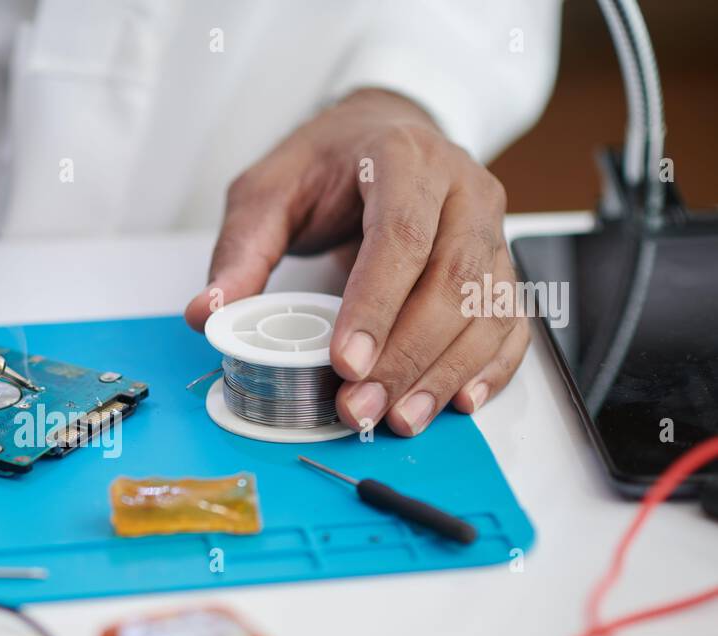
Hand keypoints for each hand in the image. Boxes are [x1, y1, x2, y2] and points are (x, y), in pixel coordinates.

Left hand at [184, 89, 528, 435]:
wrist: (384, 133)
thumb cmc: (328, 164)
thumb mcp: (268, 192)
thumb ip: (240, 250)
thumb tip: (208, 312)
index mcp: (405, 159)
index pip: (400, 235)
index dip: (376, 304)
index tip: (345, 361)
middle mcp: (463, 190)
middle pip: (451, 281)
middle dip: (406, 355)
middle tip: (359, 407)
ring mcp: (491, 229)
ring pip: (486, 309)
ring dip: (444, 373)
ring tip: (399, 418)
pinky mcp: (501, 266)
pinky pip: (510, 323)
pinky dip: (490, 368)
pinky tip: (457, 402)